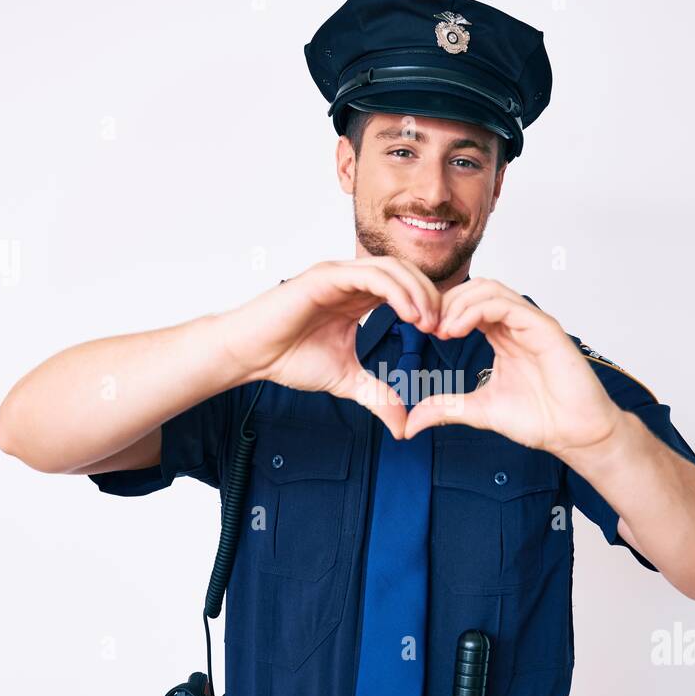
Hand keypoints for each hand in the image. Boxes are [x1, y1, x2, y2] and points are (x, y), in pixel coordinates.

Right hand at [221, 258, 441, 437]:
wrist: (251, 355)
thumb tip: (403, 427)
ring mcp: (339, 274)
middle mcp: (352, 280)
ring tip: (429, 323)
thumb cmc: (289, 358)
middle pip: (407, 273)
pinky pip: (370, 274)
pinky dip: (395, 290)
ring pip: (393, 269)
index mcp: (359, 297)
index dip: (429, 307)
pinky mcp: (325, 276)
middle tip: (444, 329)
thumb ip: (377, 396)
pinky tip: (409, 314)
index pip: (407, 289)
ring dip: (417, 293)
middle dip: (431, 298)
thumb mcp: (346, 381)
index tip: (444, 336)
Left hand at [402, 278, 621, 456]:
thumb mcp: (479, 411)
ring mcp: (531, 323)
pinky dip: (476, 310)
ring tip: (442, 328)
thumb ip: (446, 409)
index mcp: (503, 336)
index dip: (441, 311)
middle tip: (426, 325)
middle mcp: (516, 324)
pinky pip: (506, 305)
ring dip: (458, 303)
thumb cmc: (540, 419)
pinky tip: (458, 329)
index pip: (467, 305)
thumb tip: (410, 423)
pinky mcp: (544, 328)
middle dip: (445, 302)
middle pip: (475, 289)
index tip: (422, 331)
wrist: (574, 434)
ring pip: (489, 289)